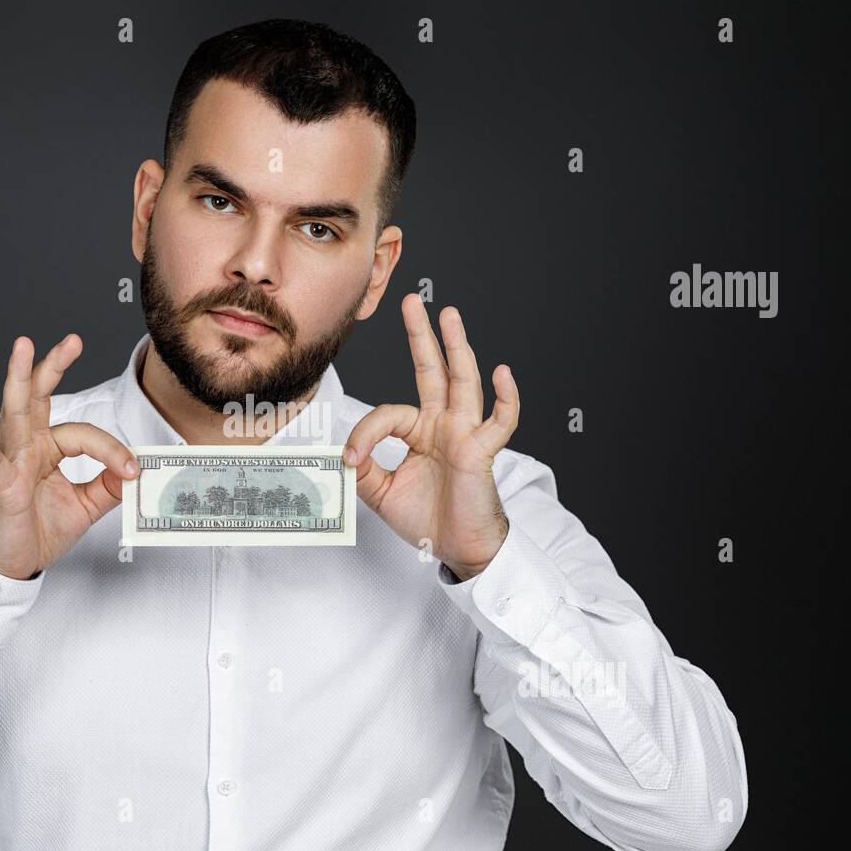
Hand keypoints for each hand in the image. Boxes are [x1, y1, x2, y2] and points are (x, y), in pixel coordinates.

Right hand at [0, 334, 138, 579]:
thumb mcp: (86, 506)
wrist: (14, 564)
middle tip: (72, 340)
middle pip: (40, 398)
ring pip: (16, 415)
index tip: (132, 470)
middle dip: (54, 366)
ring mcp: (12, 464)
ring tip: (22, 348)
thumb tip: (135, 470)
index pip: (84, 434)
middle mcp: (28, 448)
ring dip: (19, 380)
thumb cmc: (40, 530)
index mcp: (48, 449)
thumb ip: (108, 485)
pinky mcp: (0, 487)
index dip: (111, 450)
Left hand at [344, 294, 519, 580]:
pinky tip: (502, 372)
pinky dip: (506, 397)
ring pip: (462, 382)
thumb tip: (344, 453)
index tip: (350, 461)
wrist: (455, 549)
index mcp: (420, 431)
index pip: (387, 413)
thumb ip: (362, 468)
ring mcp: (465, 434)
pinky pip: (500, 421)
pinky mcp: (483, 451)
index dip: (364, 434)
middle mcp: (443, 424)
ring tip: (449, 315)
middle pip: (432, 371)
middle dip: (421, 336)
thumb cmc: (426, 519)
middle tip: (410, 301)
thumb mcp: (380, 492)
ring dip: (457, 347)